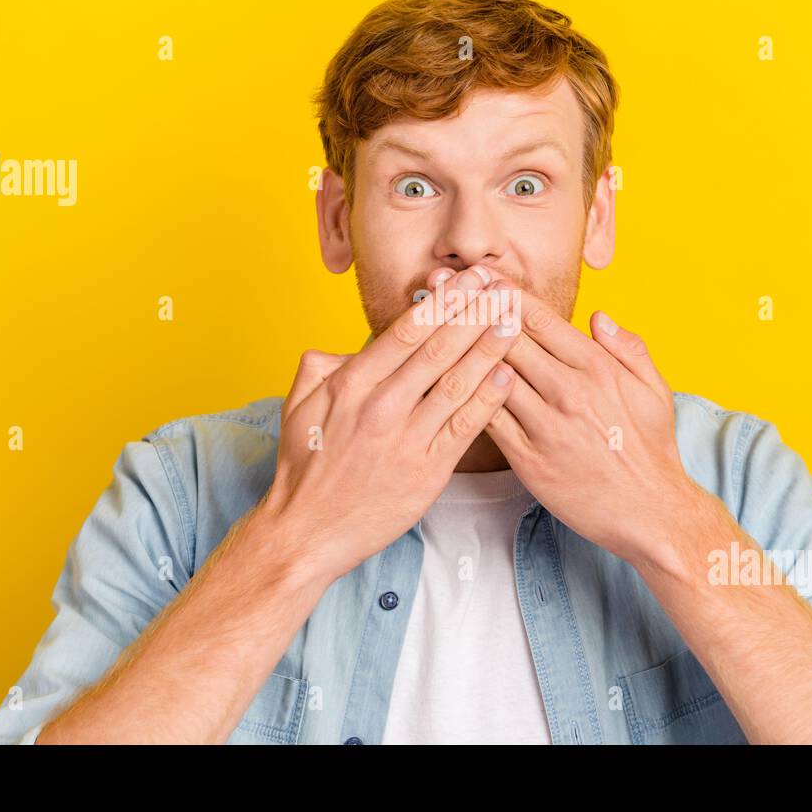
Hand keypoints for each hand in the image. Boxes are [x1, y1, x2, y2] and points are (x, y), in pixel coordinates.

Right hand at [260, 265, 522, 582]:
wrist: (307, 531)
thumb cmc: (304, 467)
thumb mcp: (297, 405)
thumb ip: (322, 366)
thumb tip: (350, 344)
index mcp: (350, 385)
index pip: (406, 332)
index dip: (443, 302)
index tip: (469, 280)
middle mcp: (380, 407)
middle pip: (437, 350)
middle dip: (474, 313)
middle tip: (503, 287)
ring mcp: (405, 440)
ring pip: (456, 384)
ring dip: (489, 348)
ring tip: (514, 320)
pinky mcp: (426, 472)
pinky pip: (464, 428)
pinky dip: (487, 399)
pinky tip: (507, 374)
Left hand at [421, 272, 705, 567]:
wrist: (649, 512)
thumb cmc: (649, 450)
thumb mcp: (653, 390)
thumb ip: (628, 347)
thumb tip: (598, 317)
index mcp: (596, 367)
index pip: (541, 318)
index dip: (506, 292)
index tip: (480, 272)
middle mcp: (569, 390)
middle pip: (507, 338)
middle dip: (470, 305)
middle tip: (437, 281)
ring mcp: (546, 425)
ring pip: (490, 374)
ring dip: (457, 345)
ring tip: (426, 321)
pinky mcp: (529, 459)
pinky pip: (487, 420)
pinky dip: (462, 397)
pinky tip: (437, 379)